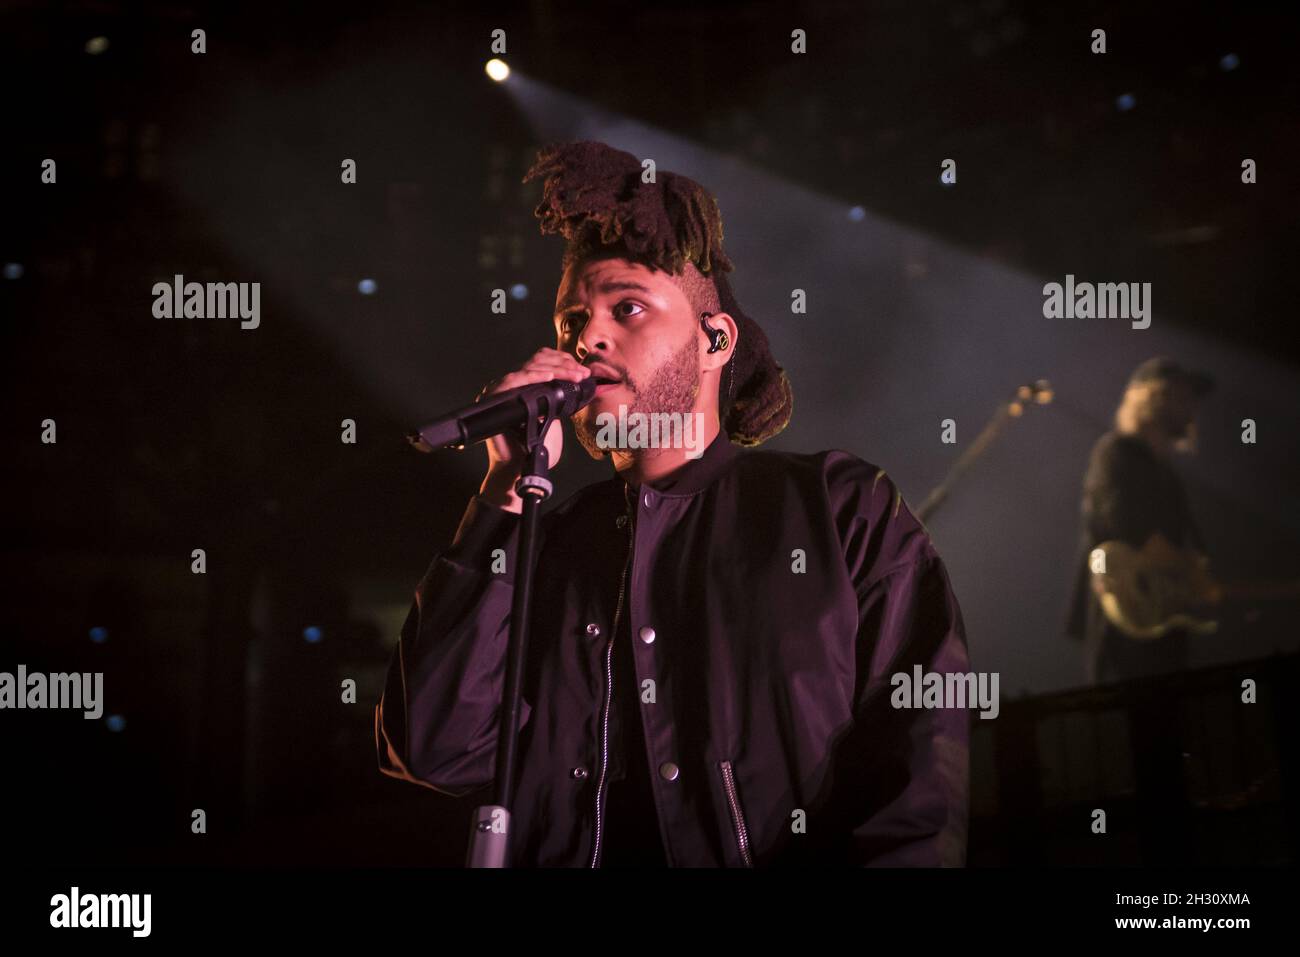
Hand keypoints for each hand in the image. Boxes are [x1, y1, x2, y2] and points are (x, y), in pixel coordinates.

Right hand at [477, 348, 590, 509]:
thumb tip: (573, 382)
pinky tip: (549, 377)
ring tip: (573, 375)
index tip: (582, 371)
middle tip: (582, 373)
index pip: (542, 362)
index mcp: (524, 387)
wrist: (519, 468)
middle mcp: (510, 385)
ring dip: (554, 369)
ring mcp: (501, 390)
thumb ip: (556, 400)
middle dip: (563, 365)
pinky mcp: (493, 398)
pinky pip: (513, 380)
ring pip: (528, 367)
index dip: (563, 362)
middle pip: (537, 361)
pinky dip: (532, 376)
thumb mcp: (552, 419)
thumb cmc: (533, 448)